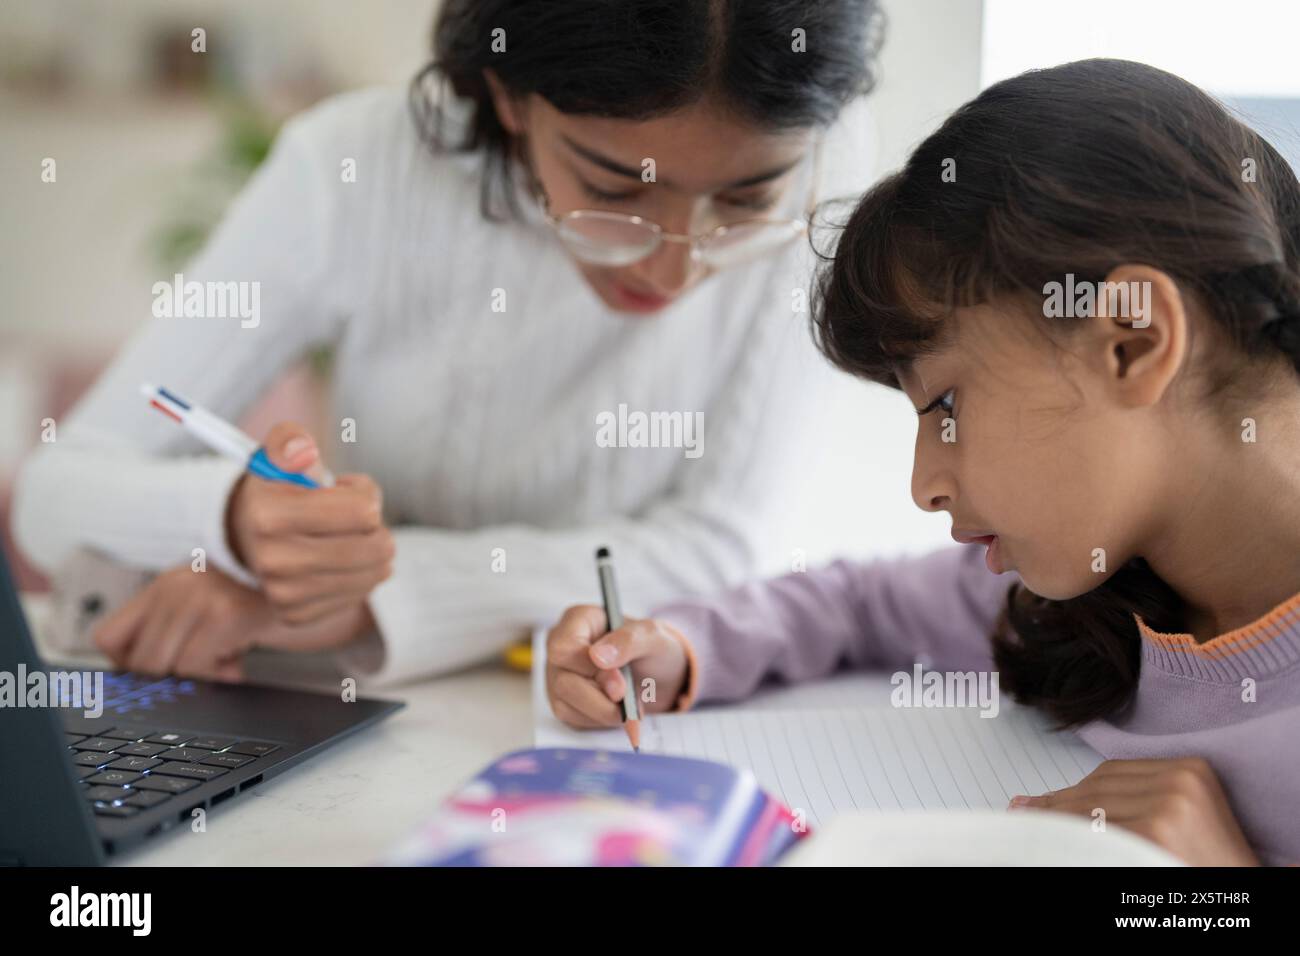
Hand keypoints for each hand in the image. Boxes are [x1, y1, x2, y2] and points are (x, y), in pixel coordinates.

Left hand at [93, 564, 376, 680]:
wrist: (316, 581)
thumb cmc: (260, 602)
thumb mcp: (209, 607)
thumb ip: (174, 629)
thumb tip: (136, 676)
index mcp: (165, 583)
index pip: (107, 638)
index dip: (128, 666)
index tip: (162, 671)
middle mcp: (175, 585)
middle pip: (137, 661)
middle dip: (170, 679)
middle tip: (206, 669)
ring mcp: (200, 597)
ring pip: (163, 669)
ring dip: (196, 678)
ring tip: (225, 662)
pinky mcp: (227, 614)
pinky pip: (197, 668)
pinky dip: (217, 676)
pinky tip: (239, 661)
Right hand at [224, 421, 394, 625]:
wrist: (249, 533)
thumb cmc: (280, 487)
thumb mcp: (282, 452)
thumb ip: (291, 440)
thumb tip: (303, 452)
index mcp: (268, 516)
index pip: (363, 512)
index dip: (365, 493)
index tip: (345, 488)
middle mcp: (273, 561)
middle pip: (376, 547)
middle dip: (375, 526)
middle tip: (354, 516)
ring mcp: (284, 593)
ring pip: (375, 572)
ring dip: (372, 550)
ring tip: (344, 536)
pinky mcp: (297, 614)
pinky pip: (361, 592)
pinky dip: (361, 574)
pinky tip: (338, 560)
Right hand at [545, 605, 689, 727]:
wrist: (662, 677)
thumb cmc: (655, 649)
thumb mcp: (653, 637)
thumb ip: (629, 640)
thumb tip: (597, 656)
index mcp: (578, 621)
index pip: (563, 648)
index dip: (588, 669)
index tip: (620, 684)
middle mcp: (562, 648)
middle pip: (563, 681)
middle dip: (600, 697)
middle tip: (628, 699)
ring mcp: (559, 676)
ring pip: (565, 704)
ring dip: (603, 712)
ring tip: (630, 705)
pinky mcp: (564, 702)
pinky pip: (572, 719)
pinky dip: (599, 721)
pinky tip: (617, 710)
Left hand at [1009, 757, 1259, 865]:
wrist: (1247, 893)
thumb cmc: (1210, 864)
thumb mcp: (1180, 819)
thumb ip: (1128, 801)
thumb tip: (1037, 802)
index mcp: (1190, 768)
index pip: (1107, 776)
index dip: (1067, 792)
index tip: (1033, 803)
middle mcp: (1179, 780)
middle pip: (1094, 791)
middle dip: (1055, 808)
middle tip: (1021, 816)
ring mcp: (1167, 806)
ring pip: (1089, 812)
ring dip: (1056, 825)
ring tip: (1029, 834)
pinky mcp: (1154, 833)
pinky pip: (1094, 837)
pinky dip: (1069, 844)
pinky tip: (1050, 849)